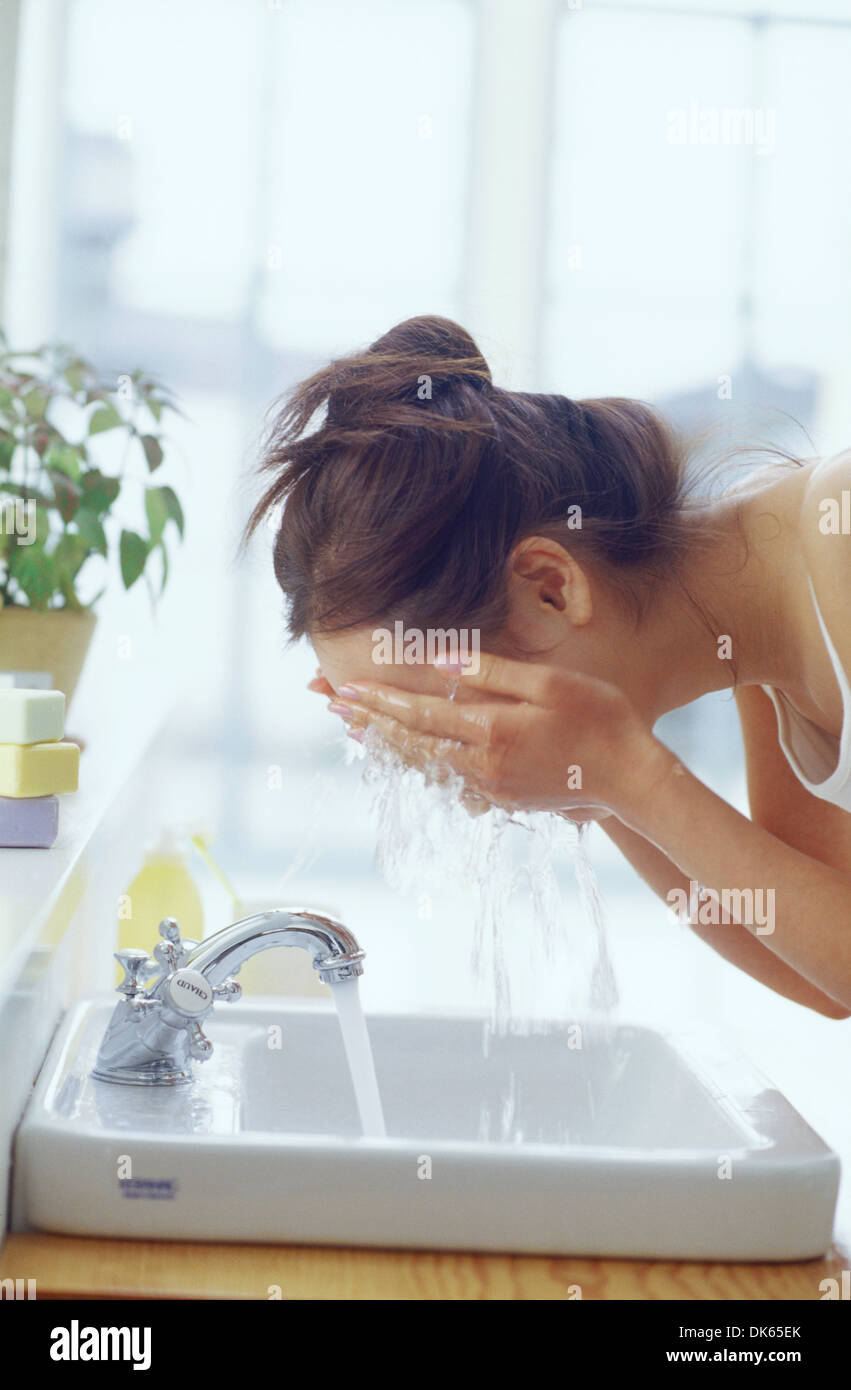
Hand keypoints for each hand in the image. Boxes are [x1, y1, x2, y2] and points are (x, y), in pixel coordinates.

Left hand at [323, 653, 670, 817]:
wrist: (631, 778)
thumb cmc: (599, 718)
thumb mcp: (550, 682)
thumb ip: (492, 672)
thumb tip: (438, 661)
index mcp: (492, 730)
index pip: (419, 713)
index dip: (378, 701)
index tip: (344, 688)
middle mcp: (482, 764)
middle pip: (410, 741)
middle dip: (368, 721)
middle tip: (330, 703)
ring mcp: (490, 786)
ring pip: (424, 764)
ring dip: (386, 744)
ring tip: (354, 729)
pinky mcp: (502, 799)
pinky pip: (447, 779)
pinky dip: (419, 763)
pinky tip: (405, 754)